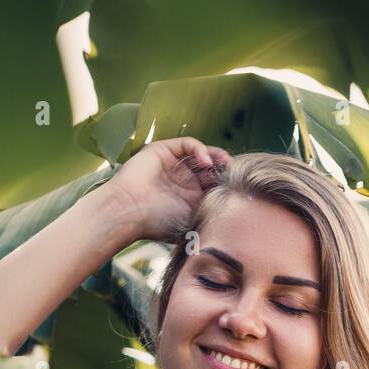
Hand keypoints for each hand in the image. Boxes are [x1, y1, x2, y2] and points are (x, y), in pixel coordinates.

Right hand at [107, 136, 232, 242]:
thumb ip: (209, 218)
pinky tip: (205, 162)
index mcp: (190, 197)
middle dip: (224, 169)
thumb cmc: (156, 223)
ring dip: (216, 157)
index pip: (214, 184)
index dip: (227, 183)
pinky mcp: (164, 150)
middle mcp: (182, 179)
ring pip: (202, 154)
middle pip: (211, 167)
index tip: (239, 187)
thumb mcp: (190, 223)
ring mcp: (174, 164)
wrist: (129, 212)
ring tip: (225, 164)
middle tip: (236, 173)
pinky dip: (200, 149)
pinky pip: (188, 144)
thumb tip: (233, 221)